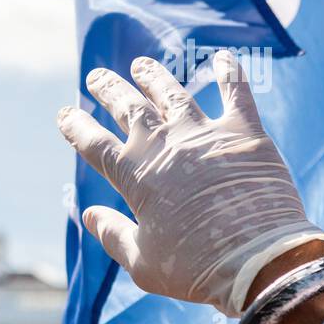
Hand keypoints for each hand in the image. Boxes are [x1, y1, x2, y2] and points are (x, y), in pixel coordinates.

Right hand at [56, 50, 323, 316]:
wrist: (258, 261)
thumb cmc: (194, 267)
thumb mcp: (141, 262)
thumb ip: (112, 234)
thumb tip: (89, 215)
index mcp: (134, 176)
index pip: (94, 143)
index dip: (76, 127)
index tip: (65, 114)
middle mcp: (164, 145)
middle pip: (128, 108)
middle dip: (109, 90)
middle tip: (96, 76)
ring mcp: (204, 134)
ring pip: (172, 93)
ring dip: (154, 77)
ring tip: (141, 65)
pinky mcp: (245, 133)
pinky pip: (236, 93)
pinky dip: (229, 73)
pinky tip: (222, 57)